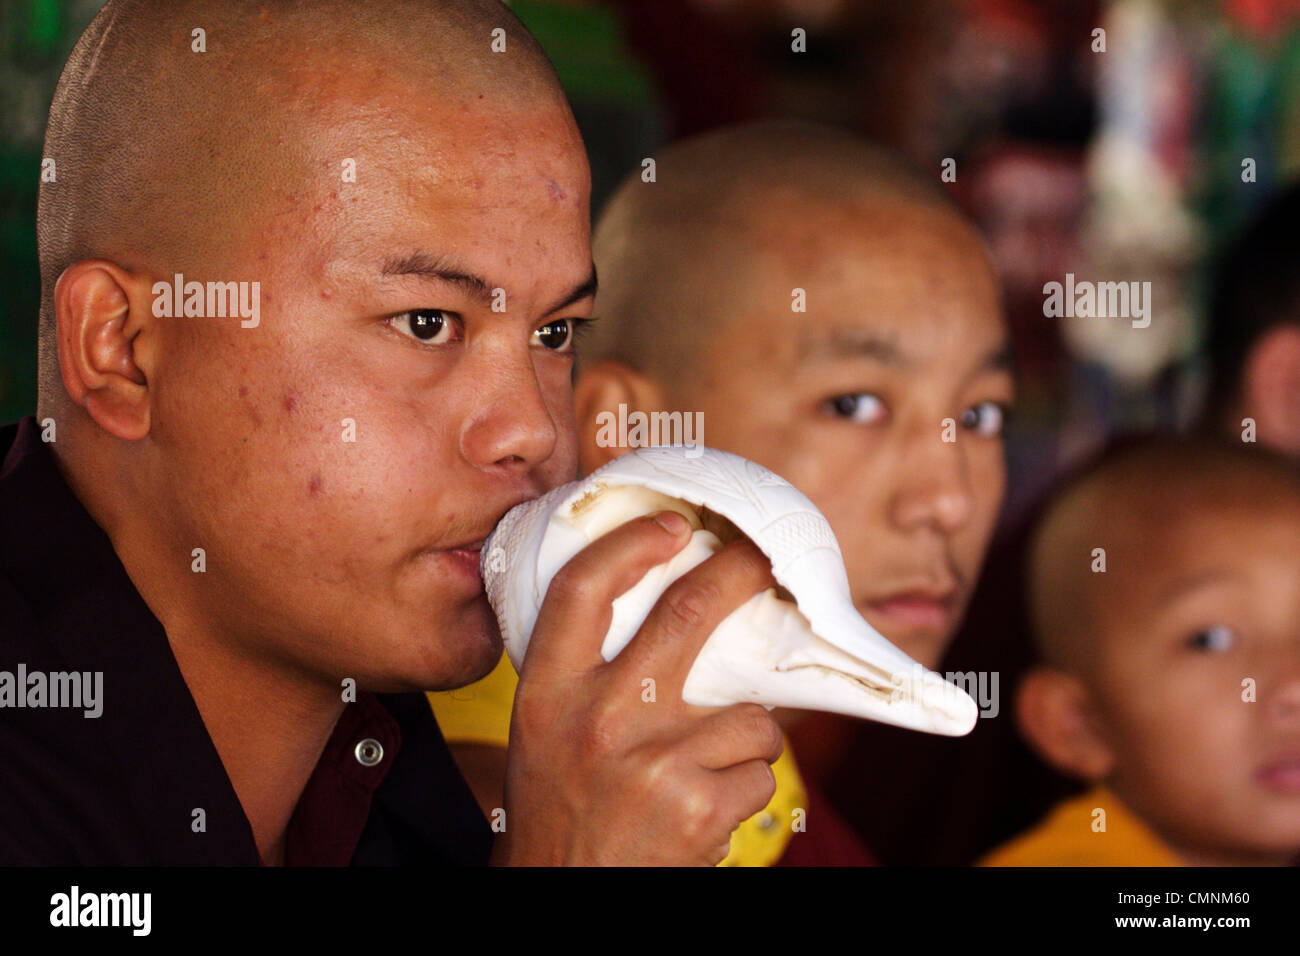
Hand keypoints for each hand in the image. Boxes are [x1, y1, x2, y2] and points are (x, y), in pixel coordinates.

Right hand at [493, 511, 782, 864]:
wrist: (561, 893)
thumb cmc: (562, 804)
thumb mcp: (547, 727)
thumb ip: (589, 671)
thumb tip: (673, 605)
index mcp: (550, 692)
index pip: (583, 591)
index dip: (631, 545)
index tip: (673, 526)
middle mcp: (598, 718)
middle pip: (687, 614)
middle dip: (740, 573)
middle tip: (766, 557)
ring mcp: (652, 761)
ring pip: (749, 718)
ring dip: (745, 741)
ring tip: (700, 773)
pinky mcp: (698, 806)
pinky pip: (759, 773)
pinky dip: (744, 789)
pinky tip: (702, 810)